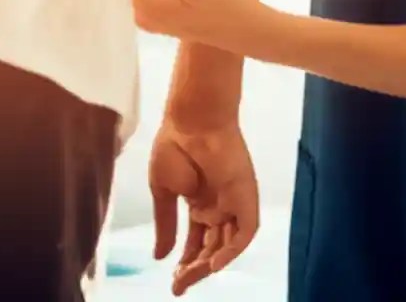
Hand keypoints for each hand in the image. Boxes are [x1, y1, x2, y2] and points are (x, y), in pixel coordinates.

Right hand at [149, 120, 259, 295]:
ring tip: (189, 276)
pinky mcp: (246, 197)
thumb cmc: (174, 147)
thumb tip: (158, 256)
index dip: (185, 262)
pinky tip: (214, 263)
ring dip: (210, 263)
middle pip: (212, 247)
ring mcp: (234, 202)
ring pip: (228, 244)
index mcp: (199, 202)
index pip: (196, 241)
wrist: (191, 120)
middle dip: (194, 268)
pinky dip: (232, 250)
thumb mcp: (163, 192)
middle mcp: (219, 205)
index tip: (172, 281)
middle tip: (178, 286)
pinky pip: (246, 231)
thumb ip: (165, 225)